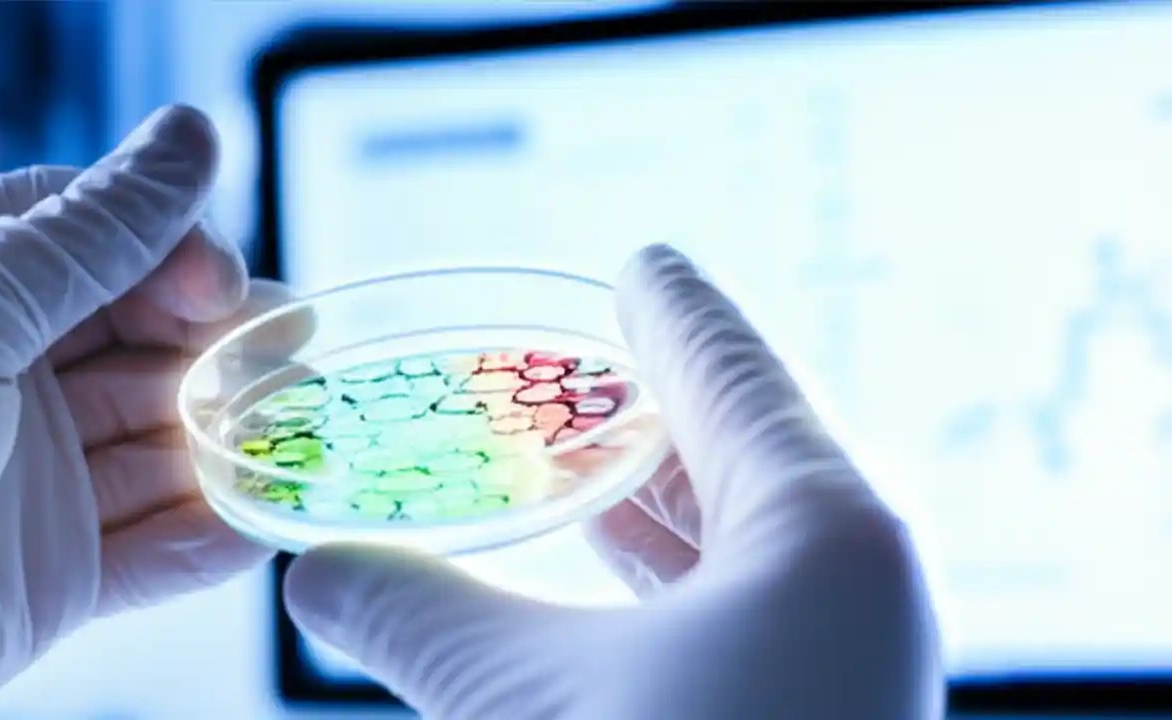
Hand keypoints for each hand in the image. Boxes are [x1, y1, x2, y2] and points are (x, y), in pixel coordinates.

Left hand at [0, 106, 288, 710]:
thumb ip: (95, 232)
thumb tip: (191, 135)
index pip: (91, 236)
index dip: (170, 247)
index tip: (221, 286)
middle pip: (143, 340)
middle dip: (225, 345)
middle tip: (294, 354)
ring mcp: (25, 479)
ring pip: (160, 442)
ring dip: (237, 438)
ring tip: (306, 434)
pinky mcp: (49, 576)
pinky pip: (152, 549)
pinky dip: (212, 538)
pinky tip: (266, 518)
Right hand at [283, 246, 943, 718]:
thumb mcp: (532, 705)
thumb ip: (420, 619)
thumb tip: (312, 573)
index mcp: (827, 524)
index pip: (727, 366)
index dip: (669, 308)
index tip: (638, 262)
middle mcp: (860, 571)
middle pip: (742, 437)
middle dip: (652, 397)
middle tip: (582, 356)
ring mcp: (853, 644)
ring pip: (744, 525)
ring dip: (657, 489)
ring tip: (584, 452)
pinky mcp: (824, 699)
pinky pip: (747, 594)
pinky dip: (673, 568)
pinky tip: (619, 567)